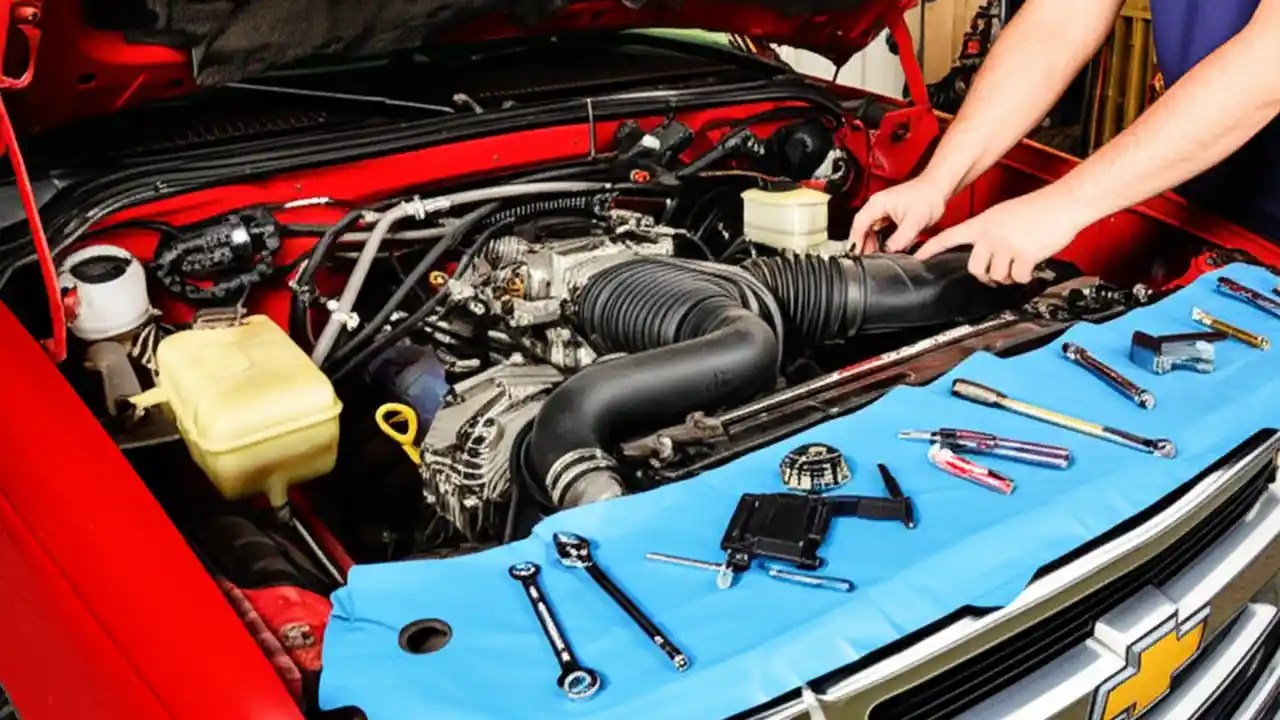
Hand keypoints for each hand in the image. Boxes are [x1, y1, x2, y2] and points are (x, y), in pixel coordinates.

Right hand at [848, 176, 951, 254]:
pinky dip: (879, 240)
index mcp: (877, 203)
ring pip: (870, 230)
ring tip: (874, 257)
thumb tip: (889, 252)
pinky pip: (879, 230)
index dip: (855, 241)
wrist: (938, 188)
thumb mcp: (914, 222)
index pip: (858, 224)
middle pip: (861, 229)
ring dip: (871, 244)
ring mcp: (882, 210)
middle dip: (862, 245)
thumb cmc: (927, 196)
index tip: (855, 255)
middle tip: (866, 260)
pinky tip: (884, 249)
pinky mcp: (889, 214)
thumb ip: (900, 239)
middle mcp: (877, 205)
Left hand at [913, 191, 1087, 284]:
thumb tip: (985, 248)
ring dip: (1009, 276)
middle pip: (974, 268)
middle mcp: (990, 234)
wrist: (1063, 203)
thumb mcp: (1004, 215)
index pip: (949, 236)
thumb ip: (990, 231)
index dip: (930, 248)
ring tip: (1019, 263)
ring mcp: (1006, 245)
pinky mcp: (1023, 255)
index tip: (916, 257)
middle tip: (998, 272)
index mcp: (983, 223)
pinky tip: (1030, 265)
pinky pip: (1017, 278)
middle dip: (986, 276)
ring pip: (997, 276)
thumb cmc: (1039, 209)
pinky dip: (1025, 277)